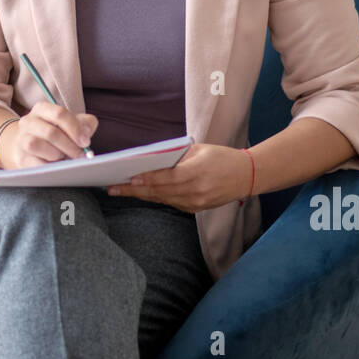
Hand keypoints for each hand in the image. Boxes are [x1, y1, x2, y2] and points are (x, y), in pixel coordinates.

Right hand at [0, 102, 97, 167]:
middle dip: (70, 146)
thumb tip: (86, 133)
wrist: (30, 147)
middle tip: (80, 155)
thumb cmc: (56, 134)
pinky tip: (57, 166)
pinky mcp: (21, 157)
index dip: (75, 128)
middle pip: (50, 132)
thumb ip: (85, 124)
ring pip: (36, 145)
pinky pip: (33, 163)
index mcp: (42, 109)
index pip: (59, 114)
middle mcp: (28, 121)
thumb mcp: (72, 124)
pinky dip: (49, 166)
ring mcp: (22, 139)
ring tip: (63, 158)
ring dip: (56, 154)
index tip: (86, 142)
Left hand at [106, 143, 251, 211]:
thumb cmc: (221, 157)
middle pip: (159, 191)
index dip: (146, 179)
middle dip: (134, 190)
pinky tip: (141, 193)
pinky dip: (155, 197)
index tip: (128, 178)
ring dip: (141, 195)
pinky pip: (171, 203)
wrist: (245, 176)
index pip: (166, 177)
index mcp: (197, 172)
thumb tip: (150, 160)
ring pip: (162, 199)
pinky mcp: (196, 208)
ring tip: (121, 191)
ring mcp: (196, 202)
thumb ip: (176, 156)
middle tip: (113, 188)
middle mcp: (196, 191)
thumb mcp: (199, 150)